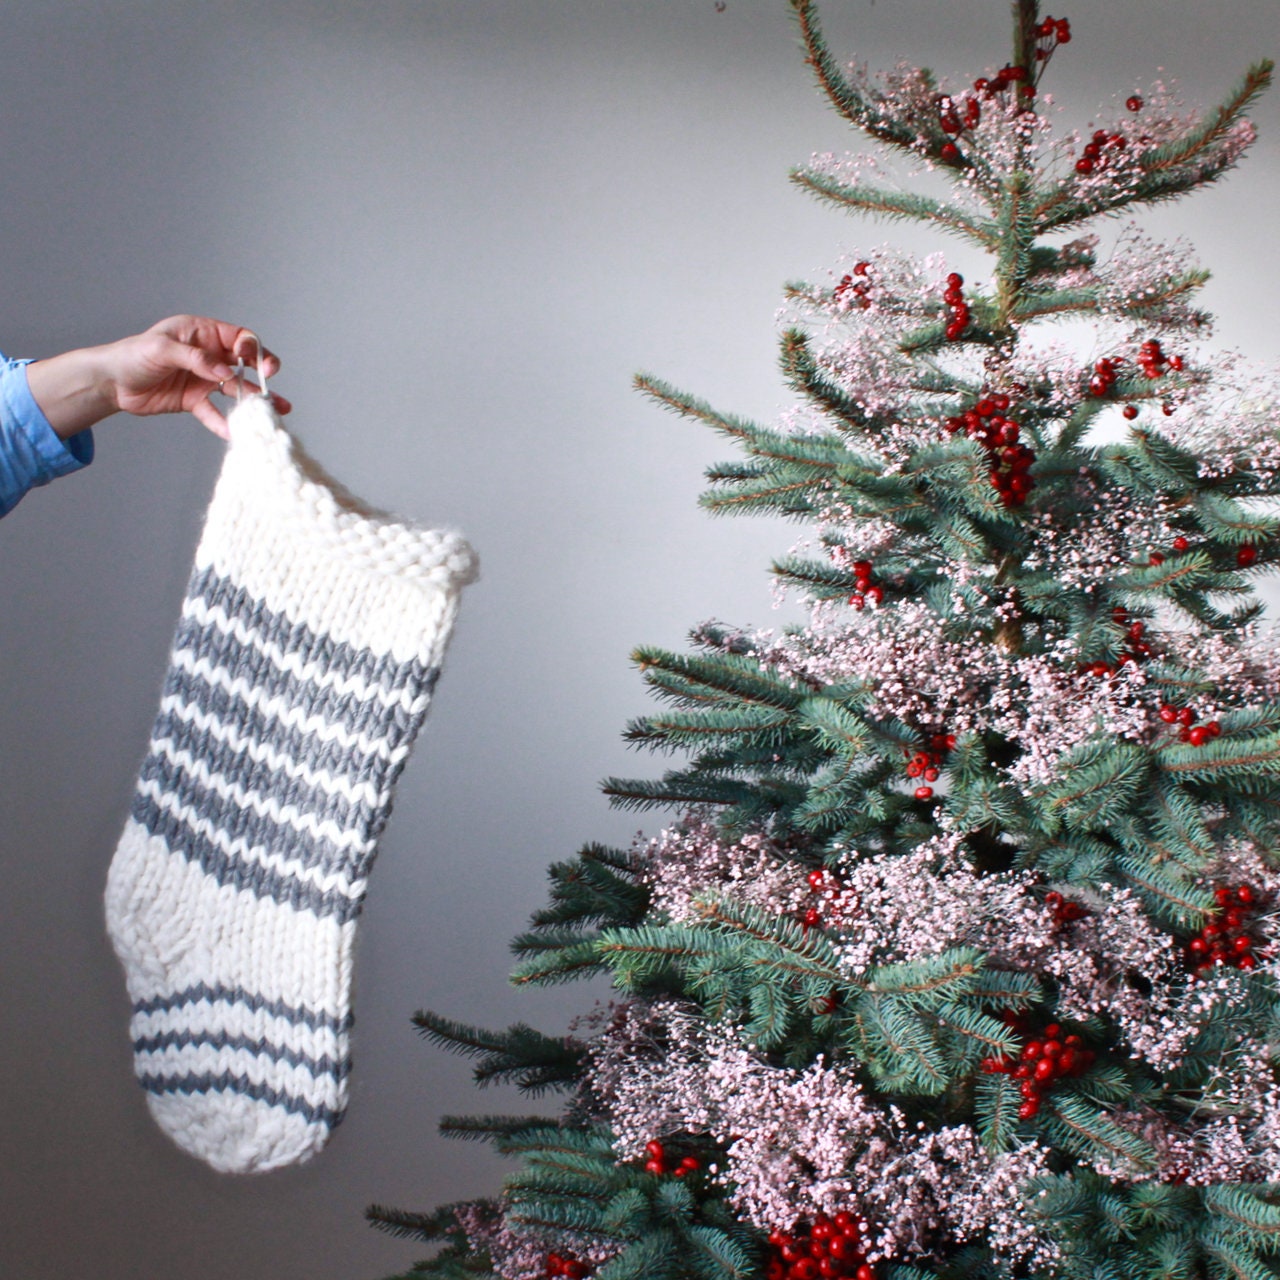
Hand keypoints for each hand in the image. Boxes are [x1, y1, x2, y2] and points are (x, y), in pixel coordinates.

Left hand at [25, 315, 292, 441]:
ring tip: (275, 410)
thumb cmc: (133, 354)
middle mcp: (209, 356)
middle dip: (262, 371)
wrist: (111, 382)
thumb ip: (196, 358)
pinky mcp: (195, 401)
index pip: (238, 337)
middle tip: (271, 378)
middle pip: (245, 363)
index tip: (257, 361)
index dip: (252, 348)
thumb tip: (225, 372)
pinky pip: (214, 412)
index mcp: (203, 333)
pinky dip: (225, 423)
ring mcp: (204, 379)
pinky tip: (236, 433)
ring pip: (236, 389)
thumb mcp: (162, 348)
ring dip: (255, 400)